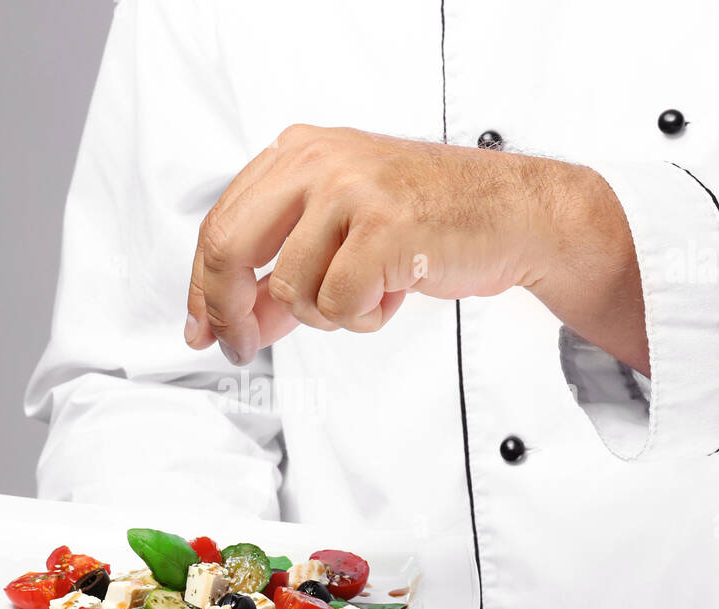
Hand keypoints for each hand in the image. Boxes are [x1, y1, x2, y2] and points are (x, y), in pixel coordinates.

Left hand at [184, 125, 646, 373]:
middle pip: (229, 249)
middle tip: (243, 346)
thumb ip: (283, 265)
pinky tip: (395, 290)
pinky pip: (340, 304)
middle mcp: (317, 161)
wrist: (515, 212)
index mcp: (298, 151)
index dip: (203, 287)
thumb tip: (235, 320)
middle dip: (230, 312)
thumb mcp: (341, 227)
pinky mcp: (383, 227)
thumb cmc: (432, 219)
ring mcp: (350, 190)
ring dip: (328, 312)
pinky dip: (365, 316)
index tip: (202, 327)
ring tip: (370, 290)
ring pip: (292, 289)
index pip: (221, 224)